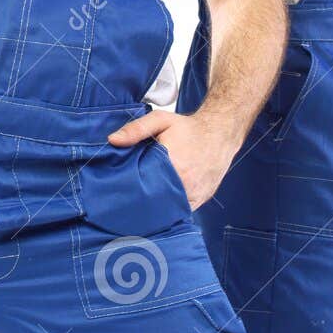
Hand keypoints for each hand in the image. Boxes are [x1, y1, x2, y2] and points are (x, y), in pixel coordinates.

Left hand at [108, 107, 240, 209]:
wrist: (220, 134)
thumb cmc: (188, 128)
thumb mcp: (160, 120)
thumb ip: (136, 129)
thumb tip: (112, 140)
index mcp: (173, 165)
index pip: (144, 187)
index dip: (130, 191)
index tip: (119, 192)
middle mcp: (186, 184)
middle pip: (155, 202)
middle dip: (141, 203)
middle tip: (125, 202)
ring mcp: (195, 195)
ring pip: (169, 211)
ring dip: (156, 209)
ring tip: (140, 207)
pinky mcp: (201, 200)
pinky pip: (181, 212)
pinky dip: (171, 211)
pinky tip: (159, 207)